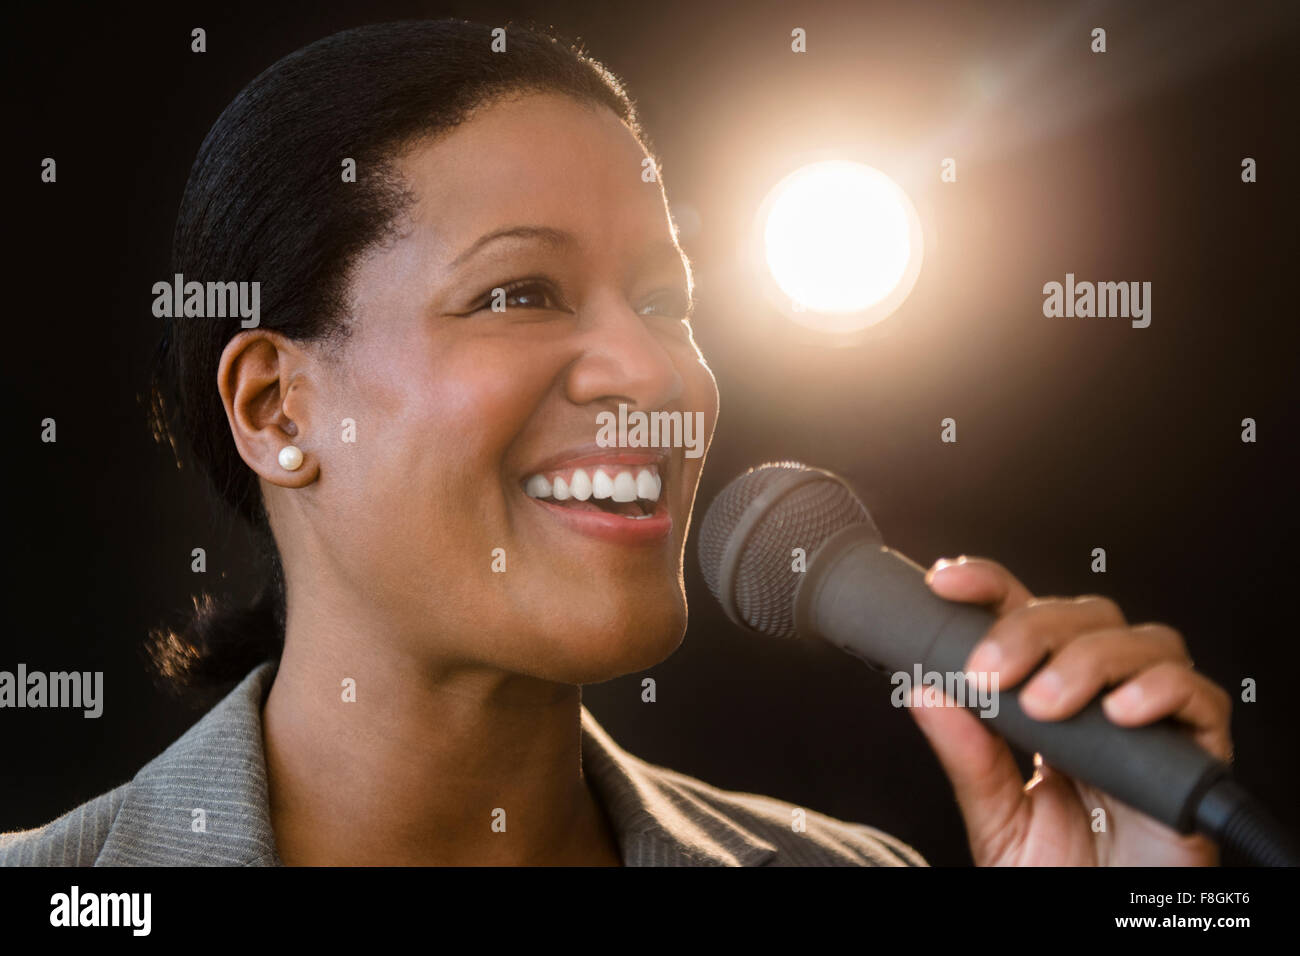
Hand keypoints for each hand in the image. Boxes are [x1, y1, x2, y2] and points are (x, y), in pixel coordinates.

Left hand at [907, 556, 1232, 865]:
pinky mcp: (1198, 753)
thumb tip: (923, 690)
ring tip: (1044, 708)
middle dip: (1029, 630)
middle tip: (987, 674)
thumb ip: (966, 759)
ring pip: (1140, 640)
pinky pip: (1198, 697)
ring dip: (1086, 661)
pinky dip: (1161, 691)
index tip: (944, 583)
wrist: (1105, 929)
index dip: (988, 587)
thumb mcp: (995, 819)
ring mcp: (1153, 719)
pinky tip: (1122, 714)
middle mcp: (1101, 695)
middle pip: (1081, 615)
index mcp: (1045, 694)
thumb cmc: (1059, 871)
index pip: (1023, 615)